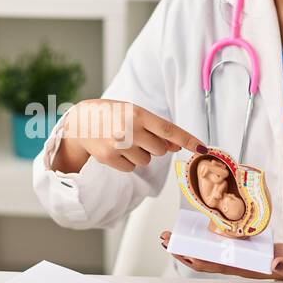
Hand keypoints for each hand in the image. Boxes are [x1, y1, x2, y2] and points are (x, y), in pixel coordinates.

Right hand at [52, 99, 205, 173]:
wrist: (80, 121)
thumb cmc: (112, 115)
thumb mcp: (134, 114)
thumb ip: (156, 129)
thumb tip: (176, 146)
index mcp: (138, 114)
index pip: (169, 130)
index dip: (188, 140)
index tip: (203, 148)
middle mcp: (129, 130)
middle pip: (160, 150)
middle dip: (154, 147)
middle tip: (138, 136)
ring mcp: (118, 146)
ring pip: (146, 160)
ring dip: (139, 154)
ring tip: (123, 141)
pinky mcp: (110, 159)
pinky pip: (132, 168)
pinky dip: (128, 161)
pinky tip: (116, 150)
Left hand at [158, 230, 282, 282]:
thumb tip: (275, 263)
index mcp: (243, 267)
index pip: (214, 264)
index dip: (195, 258)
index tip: (180, 249)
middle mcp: (235, 263)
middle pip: (202, 259)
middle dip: (182, 250)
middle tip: (165, 238)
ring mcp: (234, 257)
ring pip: (204, 253)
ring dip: (186, 245)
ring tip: (170, 235)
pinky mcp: (237, 249)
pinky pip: (213, 246)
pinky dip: (200, 239)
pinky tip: (192, 229)